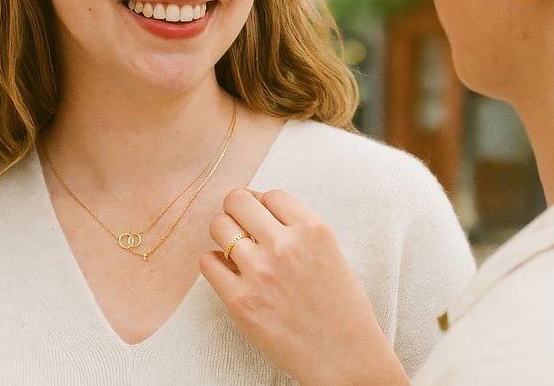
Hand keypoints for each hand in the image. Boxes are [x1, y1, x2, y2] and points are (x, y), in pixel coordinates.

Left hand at [200, 188, 408, 385]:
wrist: (345, 358)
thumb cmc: (341, 308)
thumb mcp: (330, 254)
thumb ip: (298, 230)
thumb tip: (259, 209)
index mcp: (313, 230)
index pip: (271, 194)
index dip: (262, 204)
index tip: (261, 218)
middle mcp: (285, 245)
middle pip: (238, 200)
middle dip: (235, 210)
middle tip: (240, 227)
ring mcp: (260, 272)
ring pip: (218, 226)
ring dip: (223, 235)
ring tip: (234, 251)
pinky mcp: (241, 301)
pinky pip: (208, 262)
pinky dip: (214, 264)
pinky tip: (229, 274)